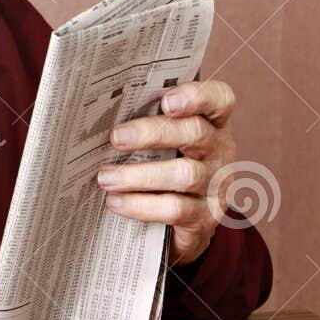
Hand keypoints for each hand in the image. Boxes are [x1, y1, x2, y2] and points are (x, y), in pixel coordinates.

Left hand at [94, 79, 238, 266]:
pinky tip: (115, 202)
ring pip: (184, 174)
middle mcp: (220, 150)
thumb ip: (146, 122)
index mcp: (212, 123)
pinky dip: (141, 205)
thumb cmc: (167, 165)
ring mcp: (215, 185)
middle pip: (195, 133)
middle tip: (116, 138)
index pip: (219, 99)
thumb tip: (100, 116)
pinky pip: (175, 209)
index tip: (167, 100)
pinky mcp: (204, 217)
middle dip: (152, 133)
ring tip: (105, 178)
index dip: (198, 96)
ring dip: (138, 175)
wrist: (186, 223)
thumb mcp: (165, 141)